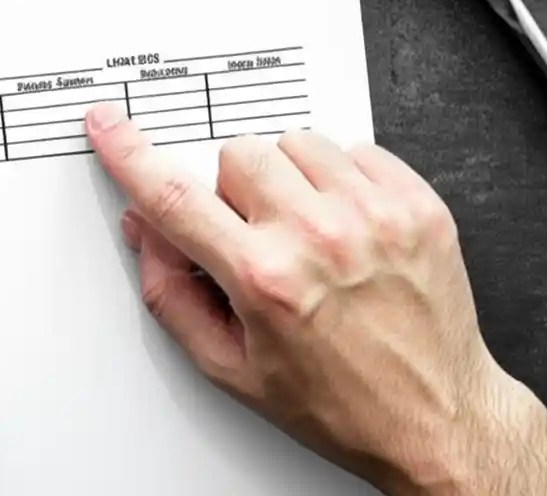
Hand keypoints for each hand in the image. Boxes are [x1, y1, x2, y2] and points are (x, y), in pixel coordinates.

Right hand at [84, 105, 546, 494]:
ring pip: (295, 141)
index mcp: (265, 280)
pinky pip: (355, 148)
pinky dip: (342, 179)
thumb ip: (172, 293)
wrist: (436, 419)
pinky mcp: (417, 205)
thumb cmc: (339, 403)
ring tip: (307, 232)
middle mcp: (320, 238)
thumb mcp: (231, 367)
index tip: (110, 127)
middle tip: (255, 236)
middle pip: (237, 154)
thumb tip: (146, 230)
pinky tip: (347, 226)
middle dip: (233, 190)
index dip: (130, 156)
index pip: (175, 198)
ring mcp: (374, 216)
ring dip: (288, 178)